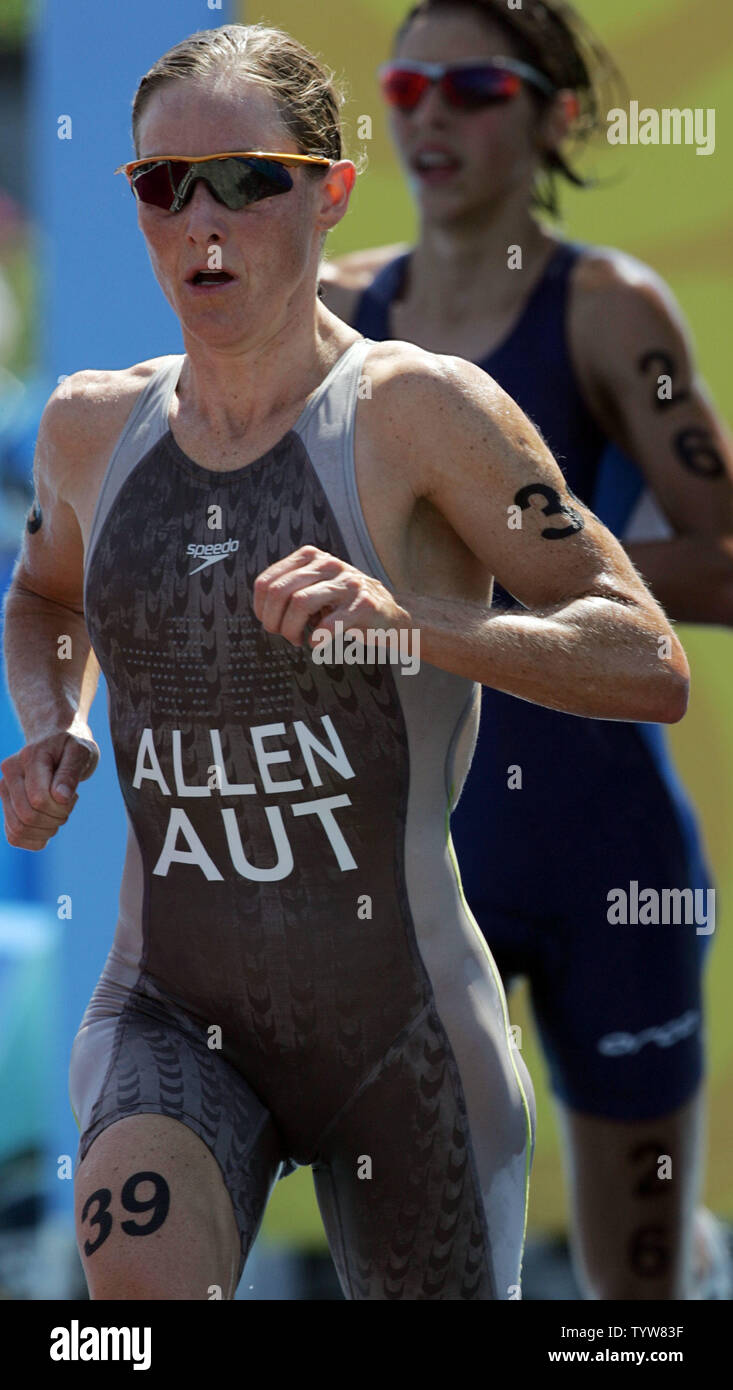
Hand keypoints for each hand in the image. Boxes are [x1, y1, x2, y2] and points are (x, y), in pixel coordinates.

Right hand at [0, 726, 99, 850]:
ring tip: (57, 815)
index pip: (40, 799)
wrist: (55, 741)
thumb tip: (61, 798)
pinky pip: (13, 836)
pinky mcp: (6, 805)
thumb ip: (71, 773)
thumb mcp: (81, 752)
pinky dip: (34, 840)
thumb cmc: (71, 746)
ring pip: (18, 830)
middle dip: (55, 819)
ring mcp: (4, 790)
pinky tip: (48, 827)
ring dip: (46, 831)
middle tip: (67, 807)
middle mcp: (9, 773)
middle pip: (28, 817)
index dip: (62, 807)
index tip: (73, 796)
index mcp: (29, 758)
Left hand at [253, 545, 410, 647]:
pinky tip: (317, 642)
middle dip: (273, 620)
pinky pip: (328, 624)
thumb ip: (290, 589)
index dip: (260, 608)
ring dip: (291, 629)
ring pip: (300, 603)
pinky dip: (315, 639)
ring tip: (297, 639)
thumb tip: (262, 610)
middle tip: (281, 634)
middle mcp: (328, 564)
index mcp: (311, 557)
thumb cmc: (344, 605)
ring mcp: (348, 582)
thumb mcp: (315, 587)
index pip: (268, 580)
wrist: (389, 614)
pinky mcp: (363, 604)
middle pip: (280, 591)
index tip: (269, 622)